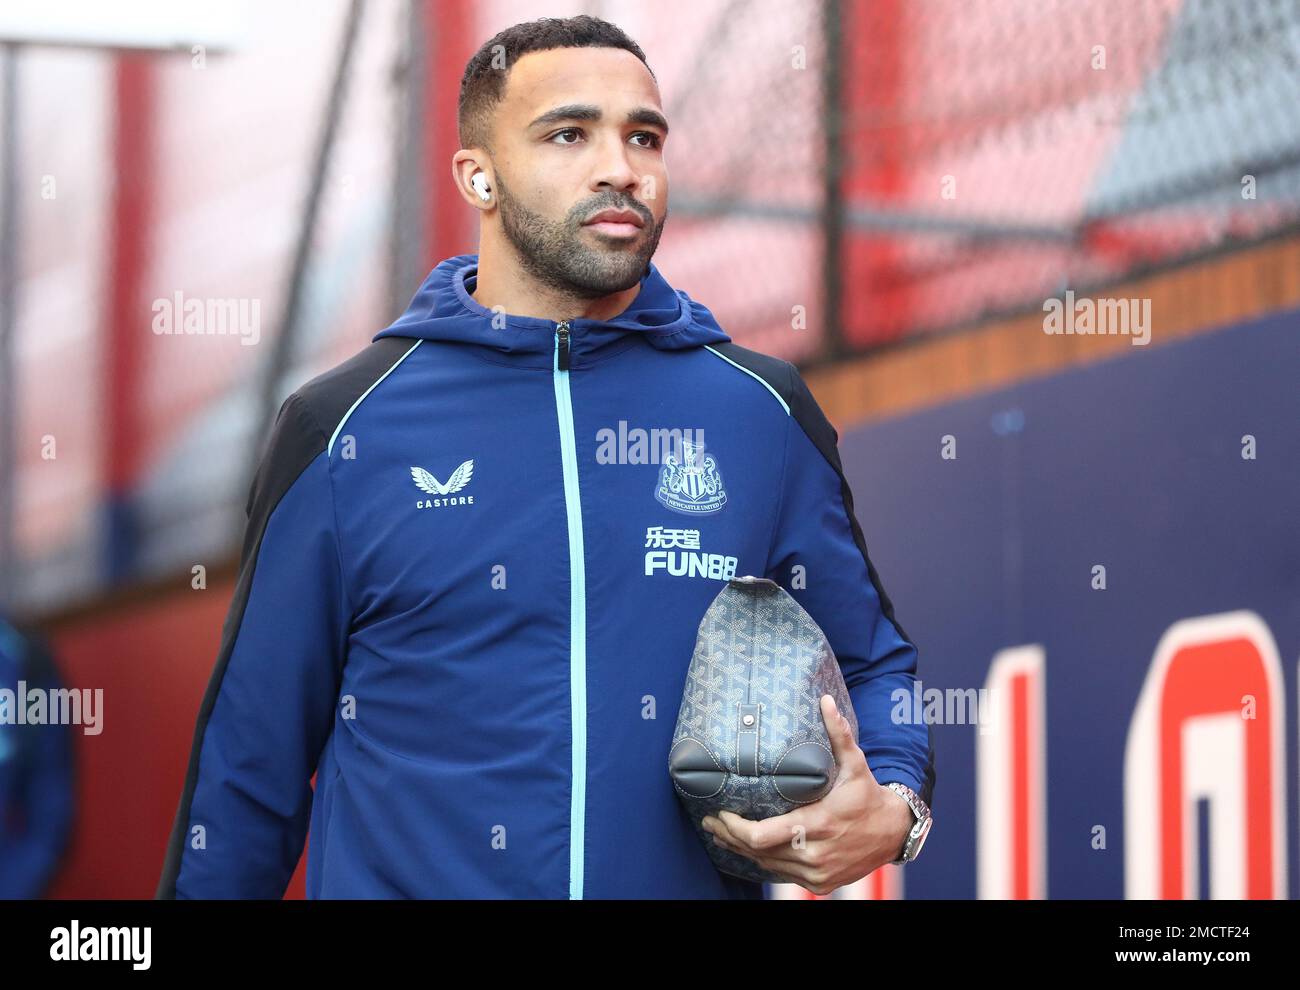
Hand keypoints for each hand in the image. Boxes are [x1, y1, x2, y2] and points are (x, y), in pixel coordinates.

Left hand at [700, 694, 914, 895]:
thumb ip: (838, 733)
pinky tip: (748, 851)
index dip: (735, 828)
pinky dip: (763, 862)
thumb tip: (824, 701)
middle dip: (729, 837)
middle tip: (710, 822)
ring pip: (767, 866)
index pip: (762, 836)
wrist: (894, 833)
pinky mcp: (820, 884)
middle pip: (757, 853)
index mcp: (818, 824)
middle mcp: (815, 854)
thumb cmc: (868, 795)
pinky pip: (782, 874)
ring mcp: (817, 873)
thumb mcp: (855, 763)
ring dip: (741, 852)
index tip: (721, 813)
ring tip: (721, 835)